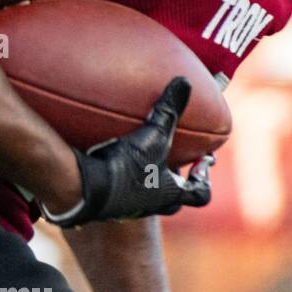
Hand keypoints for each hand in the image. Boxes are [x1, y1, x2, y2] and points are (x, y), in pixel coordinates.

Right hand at [41, 77, 212, 227]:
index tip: (203, 162)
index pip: (200, 195)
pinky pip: (120, 197)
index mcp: (171, 194)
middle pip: (173, 201)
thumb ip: (168, 111)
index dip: (204, 179)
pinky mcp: (105, 206)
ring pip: (145, 200)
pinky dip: (120, 184)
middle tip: (171, 164)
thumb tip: (185, 82)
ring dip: (146, 184)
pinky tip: (110, 165)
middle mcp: (152, 205)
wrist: (87, 189)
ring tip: (140, 162)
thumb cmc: (127, 167)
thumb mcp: (153, 136)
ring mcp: (128, 209)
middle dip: (175, 184)